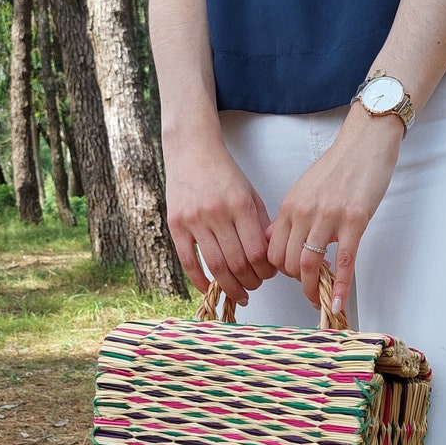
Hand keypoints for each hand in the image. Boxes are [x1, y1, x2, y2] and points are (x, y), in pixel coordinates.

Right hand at [164, 137, 274, 303]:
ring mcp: (194, 220)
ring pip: (215, 266)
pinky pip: (188, 262)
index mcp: (240, 205)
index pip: (257, 252)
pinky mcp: (176, 225)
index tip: (268, 274)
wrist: (192, 151)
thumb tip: (269, 260)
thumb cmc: (225, 175)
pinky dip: (200, 281)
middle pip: (237, 263)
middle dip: (250, 282)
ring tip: (239, 293)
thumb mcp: (250, 195)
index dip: (265, 270)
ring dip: (230, 287)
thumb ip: (261, 225)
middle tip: (254, 285)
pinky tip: (211, 289)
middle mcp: (217, 213)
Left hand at [267, 107, 403, 312]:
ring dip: (314, 290)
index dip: (281, 271)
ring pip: (310, 265)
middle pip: (287, 262)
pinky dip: (341, 287)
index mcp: (290, 206)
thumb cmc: (339, 166)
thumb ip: (290, 216)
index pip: (273, 250)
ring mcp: (329, 217)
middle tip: (312, 287)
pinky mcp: (354, 221)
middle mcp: (304, 213)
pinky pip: (344, 262)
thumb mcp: (304, 189)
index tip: (295, 275)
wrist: (366, 143)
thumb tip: (275, 240)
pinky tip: (340, 303)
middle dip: (298, 282)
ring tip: (321, 301)